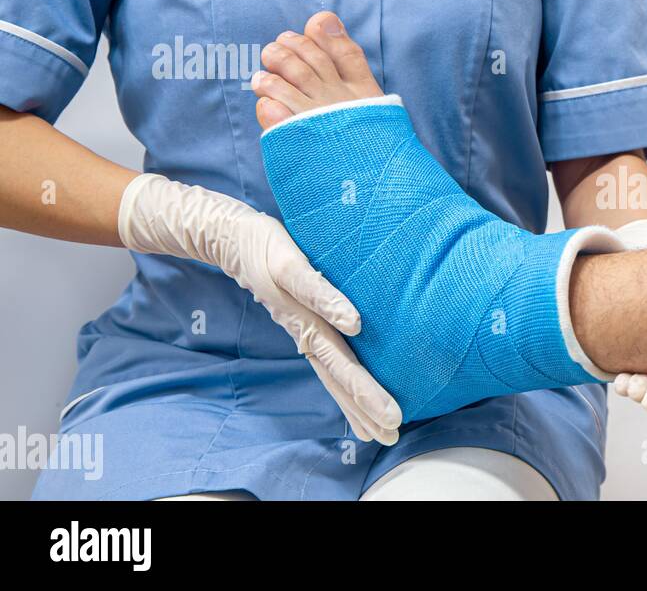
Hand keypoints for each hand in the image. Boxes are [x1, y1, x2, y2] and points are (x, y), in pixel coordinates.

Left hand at [117, 173, 400, 442]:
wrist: (229, 237)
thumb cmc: (273, 265)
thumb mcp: (303, 295)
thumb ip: (327, 312)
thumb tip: (356, 331)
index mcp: (310, 335)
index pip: (338, 378)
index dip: (359, 407)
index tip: (381, 435)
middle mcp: (303, 328)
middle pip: (339, 372)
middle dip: (365, 404)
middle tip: (390, 434)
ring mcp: (295, 302)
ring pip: (328, 346)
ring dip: (355, 378)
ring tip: (382, 407)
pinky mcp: (286, 268)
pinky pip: (311, 287)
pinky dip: (332, 307)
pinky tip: (354, 323)